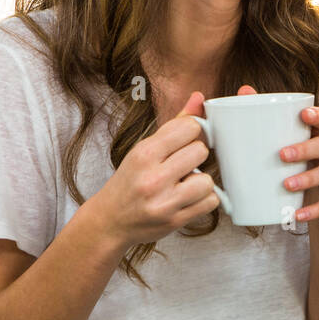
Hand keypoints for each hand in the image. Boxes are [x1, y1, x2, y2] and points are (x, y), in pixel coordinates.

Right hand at [91, 91, 219, 248]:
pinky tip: (189, 198)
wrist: (109, 223)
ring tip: (185, 183)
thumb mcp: (144, 150)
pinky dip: (204, 200)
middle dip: (197, 156)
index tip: (188, 140)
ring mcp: (164, 202)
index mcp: (144, 153)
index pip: (189, 127)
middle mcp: (153, 177)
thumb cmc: (129, 182)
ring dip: (201, 181)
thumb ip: (175, 124)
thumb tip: (199, 96)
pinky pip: (210, 203)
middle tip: (184, 164)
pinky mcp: (175, 221)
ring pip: (208, 180)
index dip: (193, 132)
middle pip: (200, 151)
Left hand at [277, 96, 318, 224]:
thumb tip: (244, 90)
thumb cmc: (297, 165)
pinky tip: (298, 215)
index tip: (304, 114)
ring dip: (308, 178)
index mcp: (315, 136)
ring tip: (287, 184)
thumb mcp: (285, 143)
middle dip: (304, 148)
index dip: (318, 115)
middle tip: (282, 155)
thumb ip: (265, 117)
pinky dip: (313, 210)